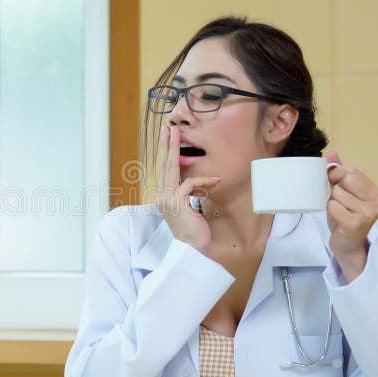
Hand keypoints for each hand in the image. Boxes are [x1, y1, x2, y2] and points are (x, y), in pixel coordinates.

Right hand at [156, 125, 220, 254]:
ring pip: (172, 168)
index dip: (166, 153)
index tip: (167, 137)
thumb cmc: (193, 231)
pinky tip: (215, 181)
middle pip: (164, 164)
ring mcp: (167, 198)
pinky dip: (204, 181)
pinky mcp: (177, 202)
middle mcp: (162, 196)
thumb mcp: (189, 208)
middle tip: (168, 127)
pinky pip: (190, 183)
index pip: (164, 170)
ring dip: (175, 149)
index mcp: (164, 196)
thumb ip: (187, 194)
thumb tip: (192, 181)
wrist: (192, 249)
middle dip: (166, 144)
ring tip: (179, 134)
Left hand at [325, 151, 377, 281]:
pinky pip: (333, 207)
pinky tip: (339, 220)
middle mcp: (377, 201)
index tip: (337, 188)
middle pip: (344, 180)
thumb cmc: (344, 217)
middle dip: (336, 192)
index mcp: (375, 191)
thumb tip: (331, 153)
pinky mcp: (357, 223)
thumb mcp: (342, 193)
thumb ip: (338, 173)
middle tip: (341, 205)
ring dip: (332, 204)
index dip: (337, 177)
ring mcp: (369, 212)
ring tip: (340, 214)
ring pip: (337, 194)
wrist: (347, 245)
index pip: (351, 171)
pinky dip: (331, 212)